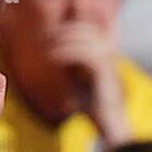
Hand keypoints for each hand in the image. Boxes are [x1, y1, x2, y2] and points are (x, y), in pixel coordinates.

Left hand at [46, 22, 129, 143]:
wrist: (108, 123)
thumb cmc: (92, 106)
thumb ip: (68, 68)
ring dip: (61, 42)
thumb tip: (52, 55)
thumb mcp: (75, 82)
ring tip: (46, 51)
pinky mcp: (104, 68)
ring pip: (82, 38)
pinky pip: (82, 53)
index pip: (85, 29)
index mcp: (103, 52)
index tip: (46, 38)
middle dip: (61, 32)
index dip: (65, 29)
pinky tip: (52, 59)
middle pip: (83, 29)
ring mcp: (107, 58)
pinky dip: (64, 53)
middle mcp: (108, 52)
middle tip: (43, 41)